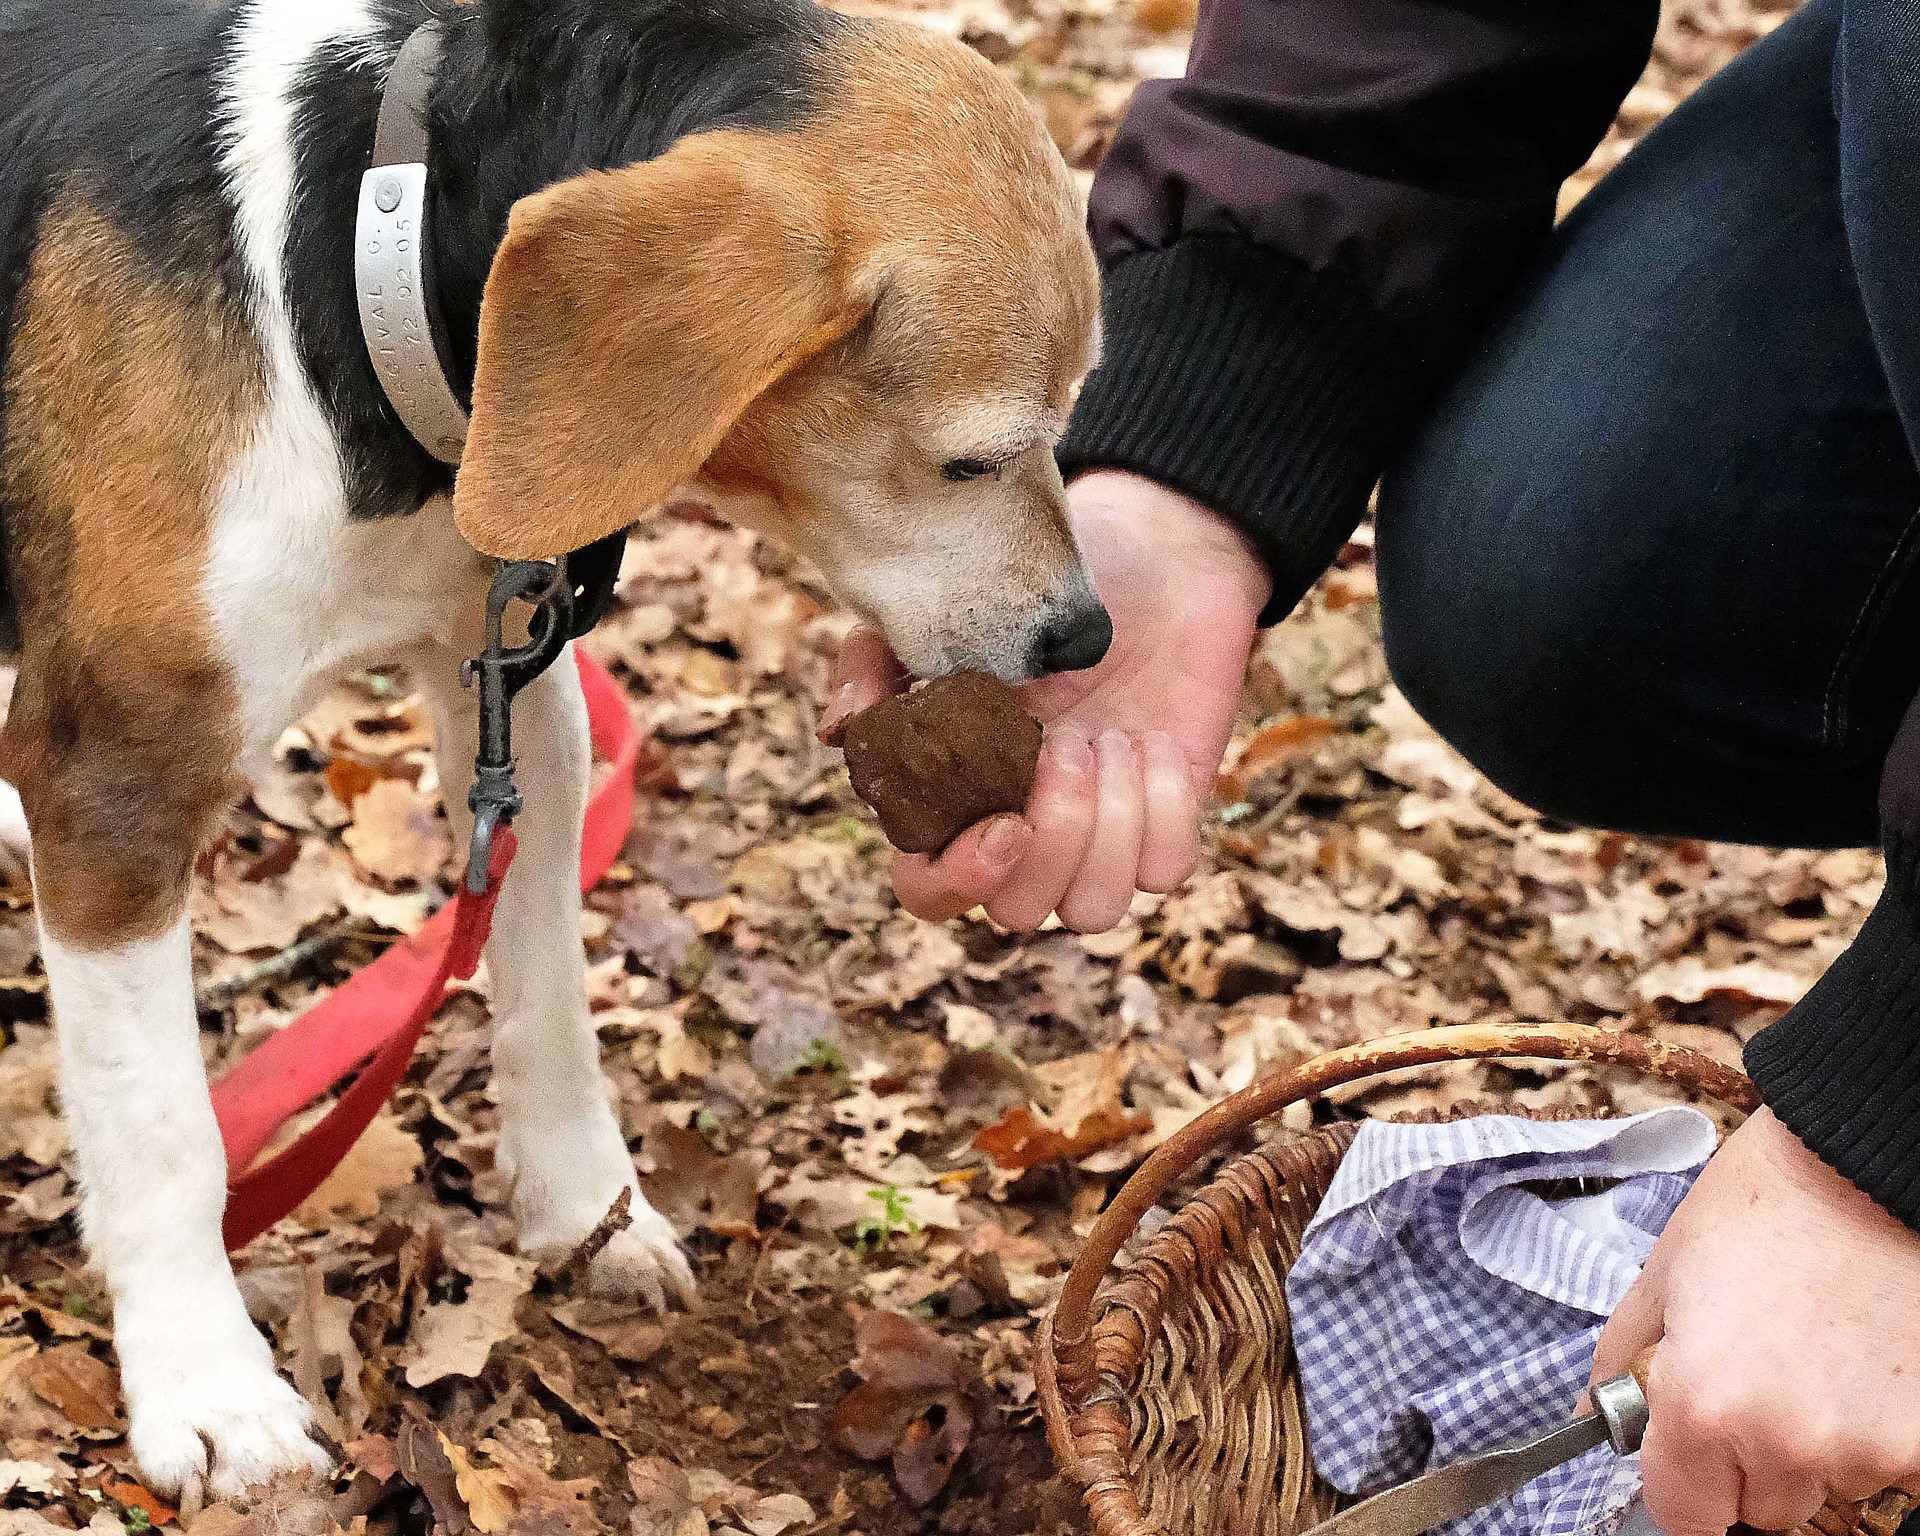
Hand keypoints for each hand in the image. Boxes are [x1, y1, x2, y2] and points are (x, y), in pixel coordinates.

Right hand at [820, 470, 1270, 931]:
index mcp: (956, 797)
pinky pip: (1165, 868)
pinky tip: (1152, 742)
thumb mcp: (941, 610)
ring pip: (1093, 908)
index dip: (956, 881)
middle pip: (1016, 911)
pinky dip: (1165, 808)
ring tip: (1111, 735)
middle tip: (1065, 738)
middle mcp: (1023, 831)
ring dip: (1106, 826)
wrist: (1149, 553)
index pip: (928, 891)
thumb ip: (876, 662)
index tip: (1006, 822)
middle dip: (1050, 833)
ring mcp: (1098, 835)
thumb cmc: (1032, 587)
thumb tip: (841, 729)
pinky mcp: (1167, 819)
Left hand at [1591, 1107, 1919, 1534]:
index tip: (1686, 1452)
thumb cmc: (1763, 1206)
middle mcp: (1788, 1444)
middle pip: (1759, 1506)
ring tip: (1814, 1351)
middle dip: (1748, 1457)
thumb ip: (1622, 1359)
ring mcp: (1868, 1448)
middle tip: (1758, 1373)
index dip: (1680, 1481)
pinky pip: (1883, 1462)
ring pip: (1825, 1482)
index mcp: (1704, 1406)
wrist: (1864, 1166)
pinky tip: (1860, 1358)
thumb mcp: (1664, 1274)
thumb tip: (1594, 1416)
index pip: (1683, 1516)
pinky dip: (1871, 1426)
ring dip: (1815, 1441)